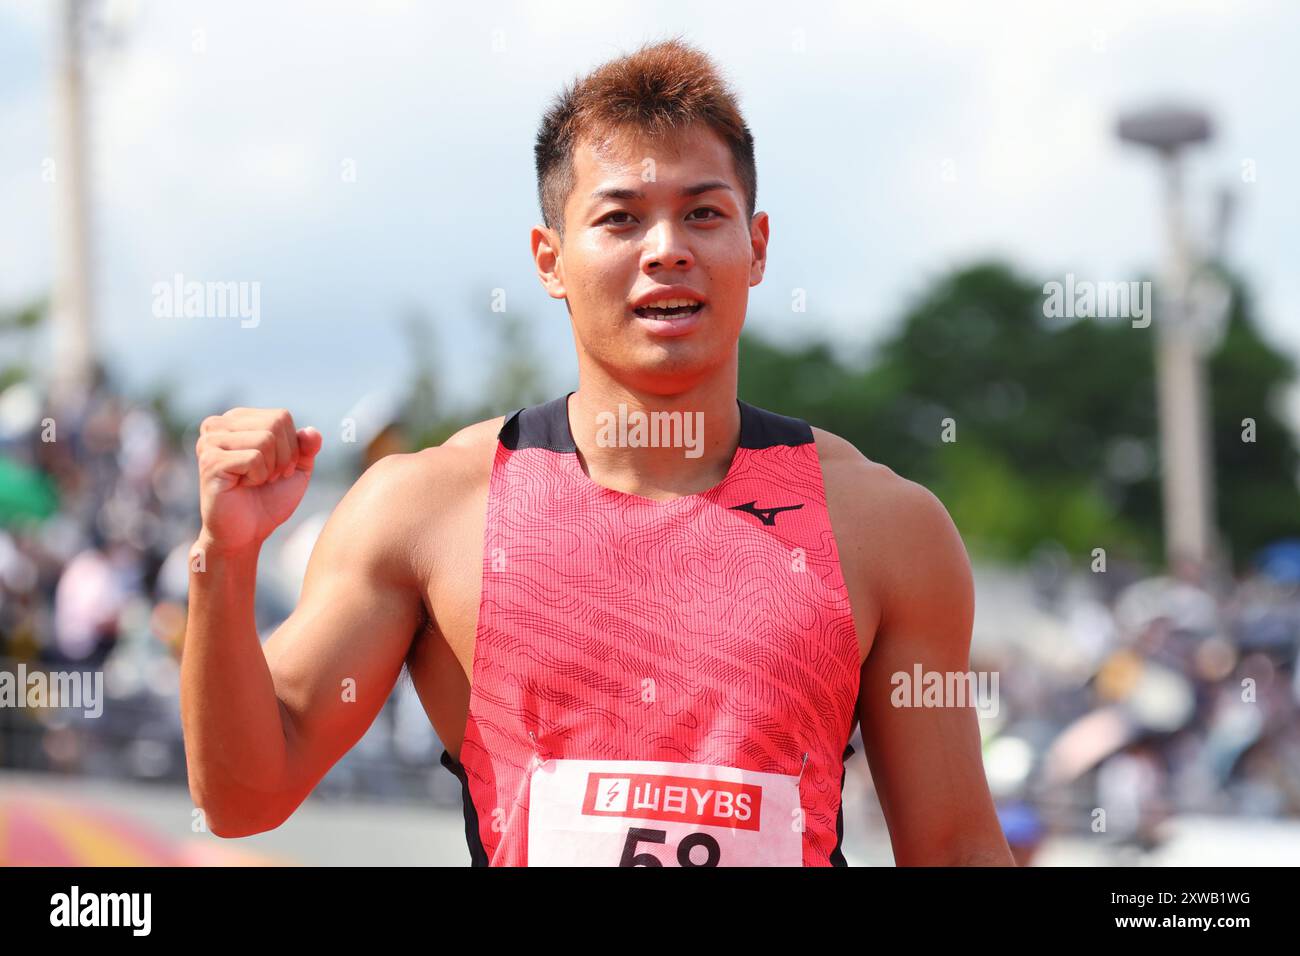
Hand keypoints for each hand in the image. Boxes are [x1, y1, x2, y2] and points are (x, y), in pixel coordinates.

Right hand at [195, 407, 322, 553]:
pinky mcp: (210, 461)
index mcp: (237, 419)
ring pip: (266, 439)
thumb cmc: (267, 499)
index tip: (278, 469)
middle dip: (284, 457)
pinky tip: (243, 485)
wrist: (245, 533)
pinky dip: (259, 476)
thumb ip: (307, 446)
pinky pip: (254, 458)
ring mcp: (210, 441)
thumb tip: (312, 431)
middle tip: (268, 478)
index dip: (291, 446)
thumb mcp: (296, 469)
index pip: (282, 416)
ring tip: (255, 481)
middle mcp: (218, 424)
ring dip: (271, 468)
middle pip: (275, 423)